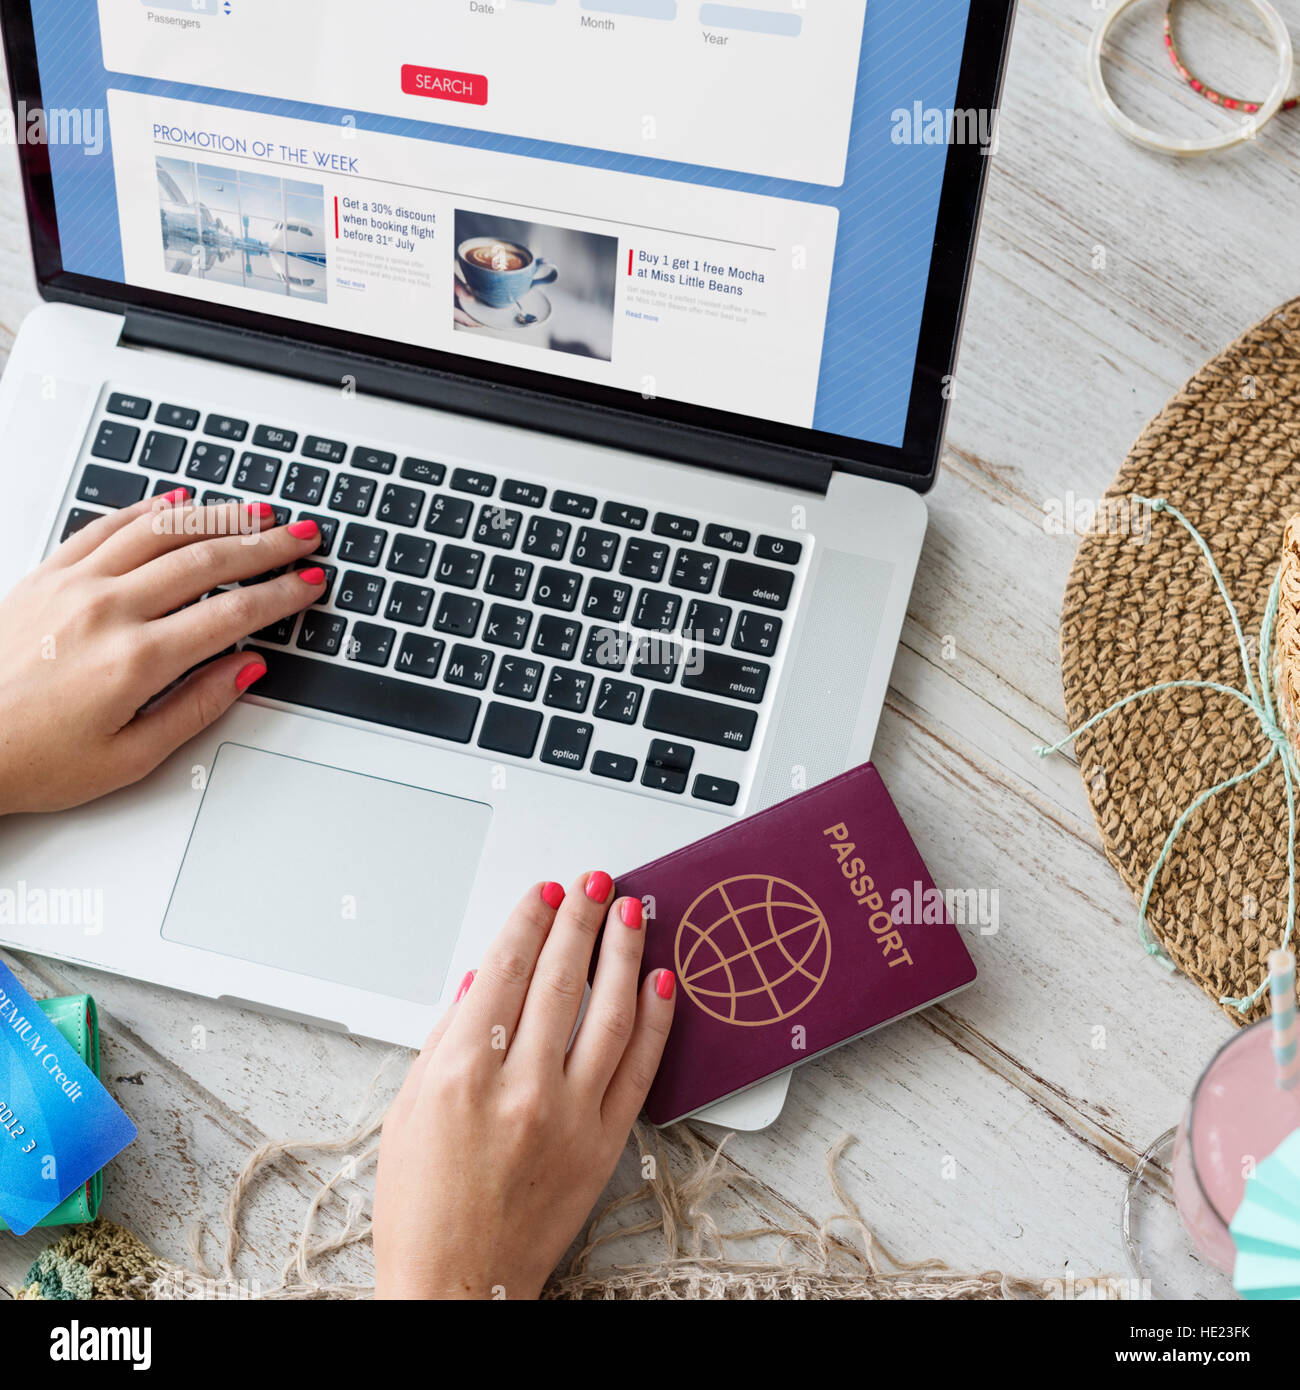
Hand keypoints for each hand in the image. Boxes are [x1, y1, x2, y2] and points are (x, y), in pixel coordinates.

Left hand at [0, 490, 326, 813]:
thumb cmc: (31, 759)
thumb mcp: (128, 758)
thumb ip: (196, 707)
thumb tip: (244, 669)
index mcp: (135, 660)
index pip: (232, 614)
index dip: (280, 595)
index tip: (308, 583)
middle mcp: (106, 611)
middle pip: (206, 561)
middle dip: (266, 545)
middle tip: (302, 536)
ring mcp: (73, 585)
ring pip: (161, 531)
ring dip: (218, 516)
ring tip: (258, 512)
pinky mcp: (45, 574)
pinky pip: (106, 525)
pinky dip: (148, 509)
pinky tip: (177, 501)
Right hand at [373, 872, 675, 1299]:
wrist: (458, 1286)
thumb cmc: (423, 1206)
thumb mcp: (408, 1110)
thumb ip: (446, 1037)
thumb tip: (481, 979)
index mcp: (461, 1074)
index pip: (506, 972)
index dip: (530, 923)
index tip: (546, 893)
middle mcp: (519, 1088)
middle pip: (560, 981)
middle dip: (580, 920)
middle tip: (596, 882)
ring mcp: (568, 1115)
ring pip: (608, 1013)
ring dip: (623, 953)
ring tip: (633, 912)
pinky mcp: (604, 1144)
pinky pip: (638, 1067)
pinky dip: (653, 1019)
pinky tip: (660, 981)